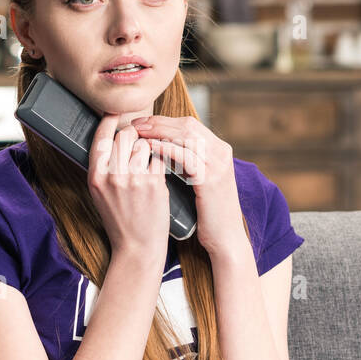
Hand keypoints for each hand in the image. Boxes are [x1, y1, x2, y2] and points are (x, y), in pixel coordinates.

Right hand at [88, 113, 169, 259]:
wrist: (137, 247)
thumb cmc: (120, 219)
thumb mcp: (100, 193)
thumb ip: (103, 167)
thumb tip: (110, 136)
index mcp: (95, 176)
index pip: (101, 137)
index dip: (110, 121)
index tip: (117, 113)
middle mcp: (112, 175)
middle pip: (126, 135)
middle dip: (135, 135)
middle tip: (140, 143)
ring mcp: (134, 178)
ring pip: (145, 144)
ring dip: (150, 148)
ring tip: (148, 164)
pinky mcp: (154, 183)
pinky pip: (160, 158)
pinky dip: (161, 161)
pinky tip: (158, 173)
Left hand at [131, 115, 246, 254]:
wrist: (226, 238)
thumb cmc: (208, 213)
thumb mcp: (200, 181)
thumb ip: (188, 163)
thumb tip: (161, 150)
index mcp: (219, 150)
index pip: (188, 124)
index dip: (163, 121)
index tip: (141, 124)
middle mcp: (221, 152)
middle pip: (186, 125)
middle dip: (158, 122)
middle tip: (135, 124)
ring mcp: (218, 165)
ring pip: (185, 136)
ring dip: (158, 132)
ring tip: (138, 132)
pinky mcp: (210, 179)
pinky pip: (185, 156)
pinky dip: (165, 149)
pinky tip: (148, 148)